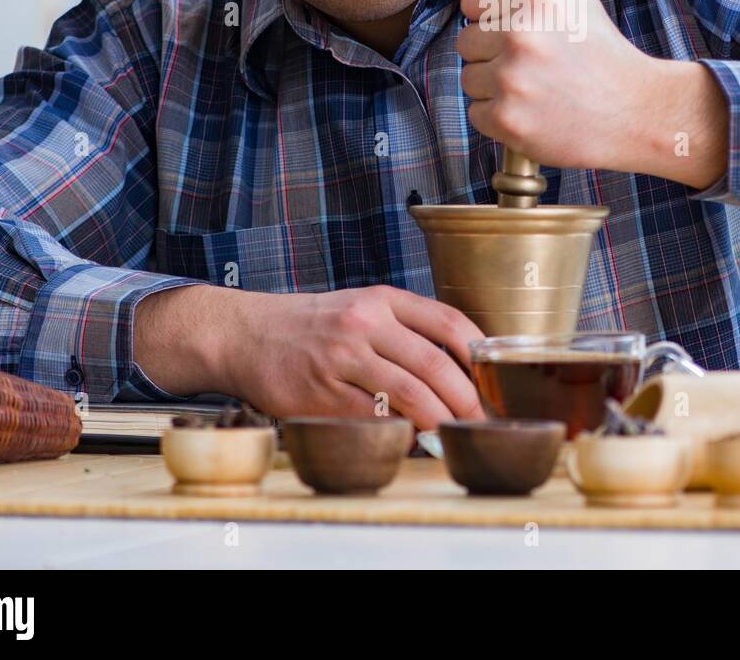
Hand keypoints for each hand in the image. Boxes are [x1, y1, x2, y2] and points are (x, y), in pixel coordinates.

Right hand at [137, 283, 485, 429]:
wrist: (247, 334)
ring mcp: (341, 358)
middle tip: (480, 419)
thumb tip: (459, 369)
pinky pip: (371, 418)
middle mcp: (364, 323)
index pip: (446, 321)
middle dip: (465, 397)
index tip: (492, 378)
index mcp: (381, 300)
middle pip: (434, 363)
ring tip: (454, 433)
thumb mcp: (362, 307)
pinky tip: (410, 439)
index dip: (478, 353)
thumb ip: (406, 330)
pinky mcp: (320, 394)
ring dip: (438, 419)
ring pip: (407, 393)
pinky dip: (397, 432)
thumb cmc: (314, 325)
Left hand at [454, 0, 649, 171]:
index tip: (508, 28)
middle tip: (530, 64)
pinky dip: (499, 116)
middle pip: (466, 40)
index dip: (488, 15)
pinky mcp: (507, 120)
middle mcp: (519, 35)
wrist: (636, 111)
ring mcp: (511, 80)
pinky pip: (477, 113)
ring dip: (494, 86)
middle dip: (491, 52)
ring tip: (535, 89)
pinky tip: (532, 112)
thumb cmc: (603, 54)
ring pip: (469, 78)